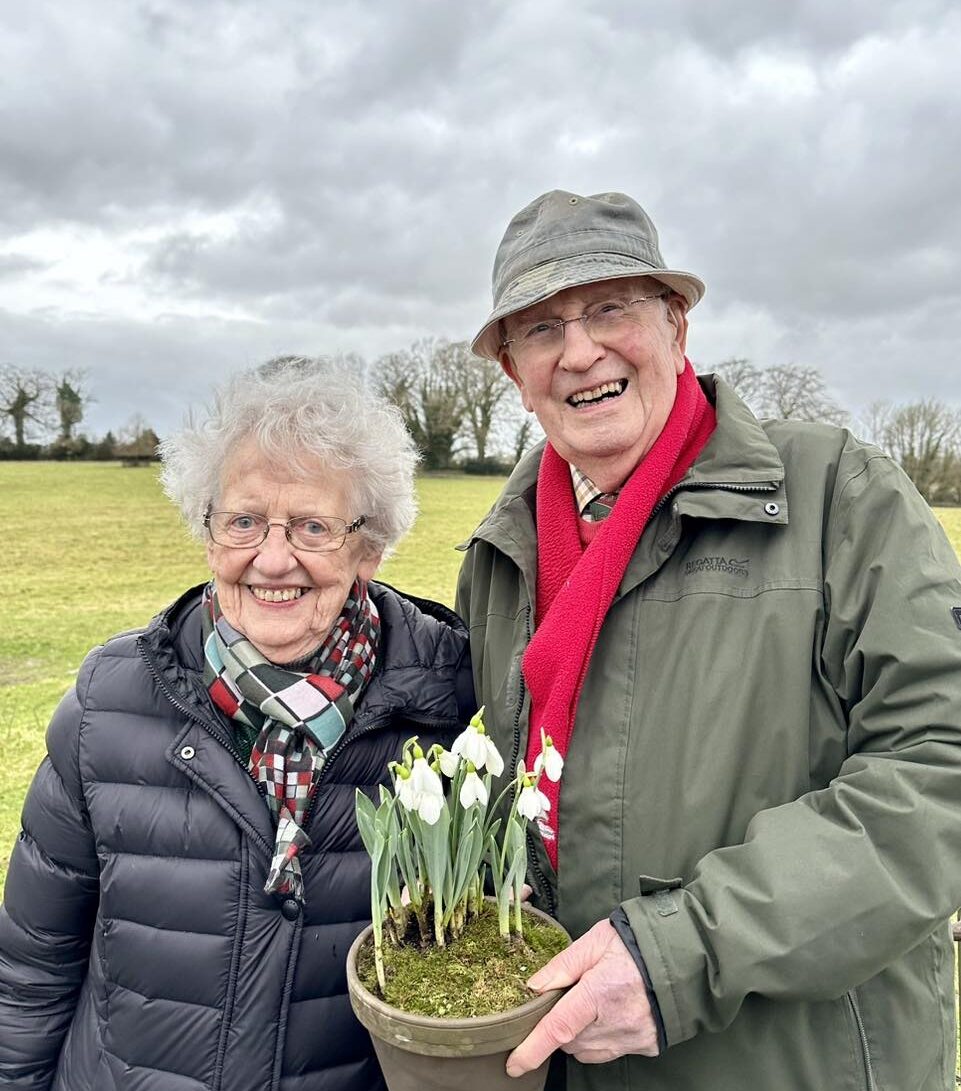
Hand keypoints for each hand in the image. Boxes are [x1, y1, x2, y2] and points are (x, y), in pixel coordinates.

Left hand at [506, 919, 658, 1076]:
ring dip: (581, 1034)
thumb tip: (533, 987)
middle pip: (570, 1040)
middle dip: (562, 1024)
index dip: (533, 1049)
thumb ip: (563, 965)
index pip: (557, 1028)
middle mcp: (616, 1022)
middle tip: (573, 995)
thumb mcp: (596, 941)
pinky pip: (610, 1050)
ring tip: (595, 1002)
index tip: (514, 1065)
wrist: (684, 955)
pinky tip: (611, 1013)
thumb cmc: (636, 943)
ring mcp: (632, 1038)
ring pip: (588, 1050)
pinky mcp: (645, 1045)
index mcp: (599, 992)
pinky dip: (602, 1038)